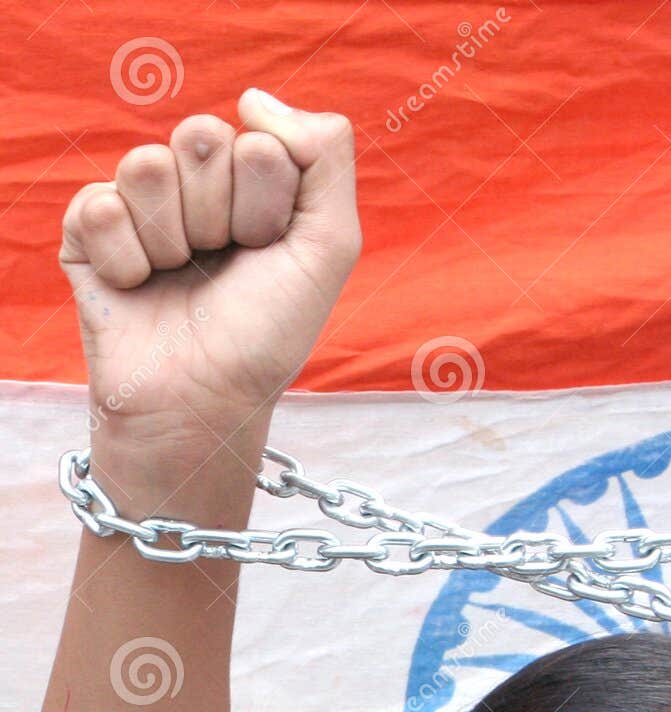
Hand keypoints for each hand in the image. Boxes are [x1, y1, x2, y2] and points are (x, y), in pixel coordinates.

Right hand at [59, 88, 362, 448]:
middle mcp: (196, 188)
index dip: (268, 205)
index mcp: (252, 183)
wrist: (203, 401)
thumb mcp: (329, 247)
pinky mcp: (87, 232)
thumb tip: (254, 98)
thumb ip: (327, 155)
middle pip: (200, 137)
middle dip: (221, 214)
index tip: (267, 254)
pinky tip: (138, 289)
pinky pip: (99, 206)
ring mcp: (140, 207)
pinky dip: (125, 259)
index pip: (257, 140)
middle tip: (224, 266)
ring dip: (173, 238)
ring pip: (146, 165)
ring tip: (180, 278)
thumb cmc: (265, 335)